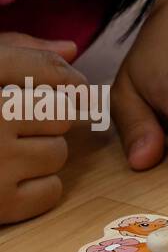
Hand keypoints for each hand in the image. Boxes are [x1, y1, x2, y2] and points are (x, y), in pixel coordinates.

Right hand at [0, 33, 82, 224]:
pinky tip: (9, 180)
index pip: (42, 68)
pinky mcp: (1, 201)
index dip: (68, 78)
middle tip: (11, 127)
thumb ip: (15, 54)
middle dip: (44, 121)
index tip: (77, 89)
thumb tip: (70, 49)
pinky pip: (52, 190)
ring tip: (4, 153)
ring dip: (41, 154)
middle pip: (59, 114)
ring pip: (58, 152)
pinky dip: (39, 188)